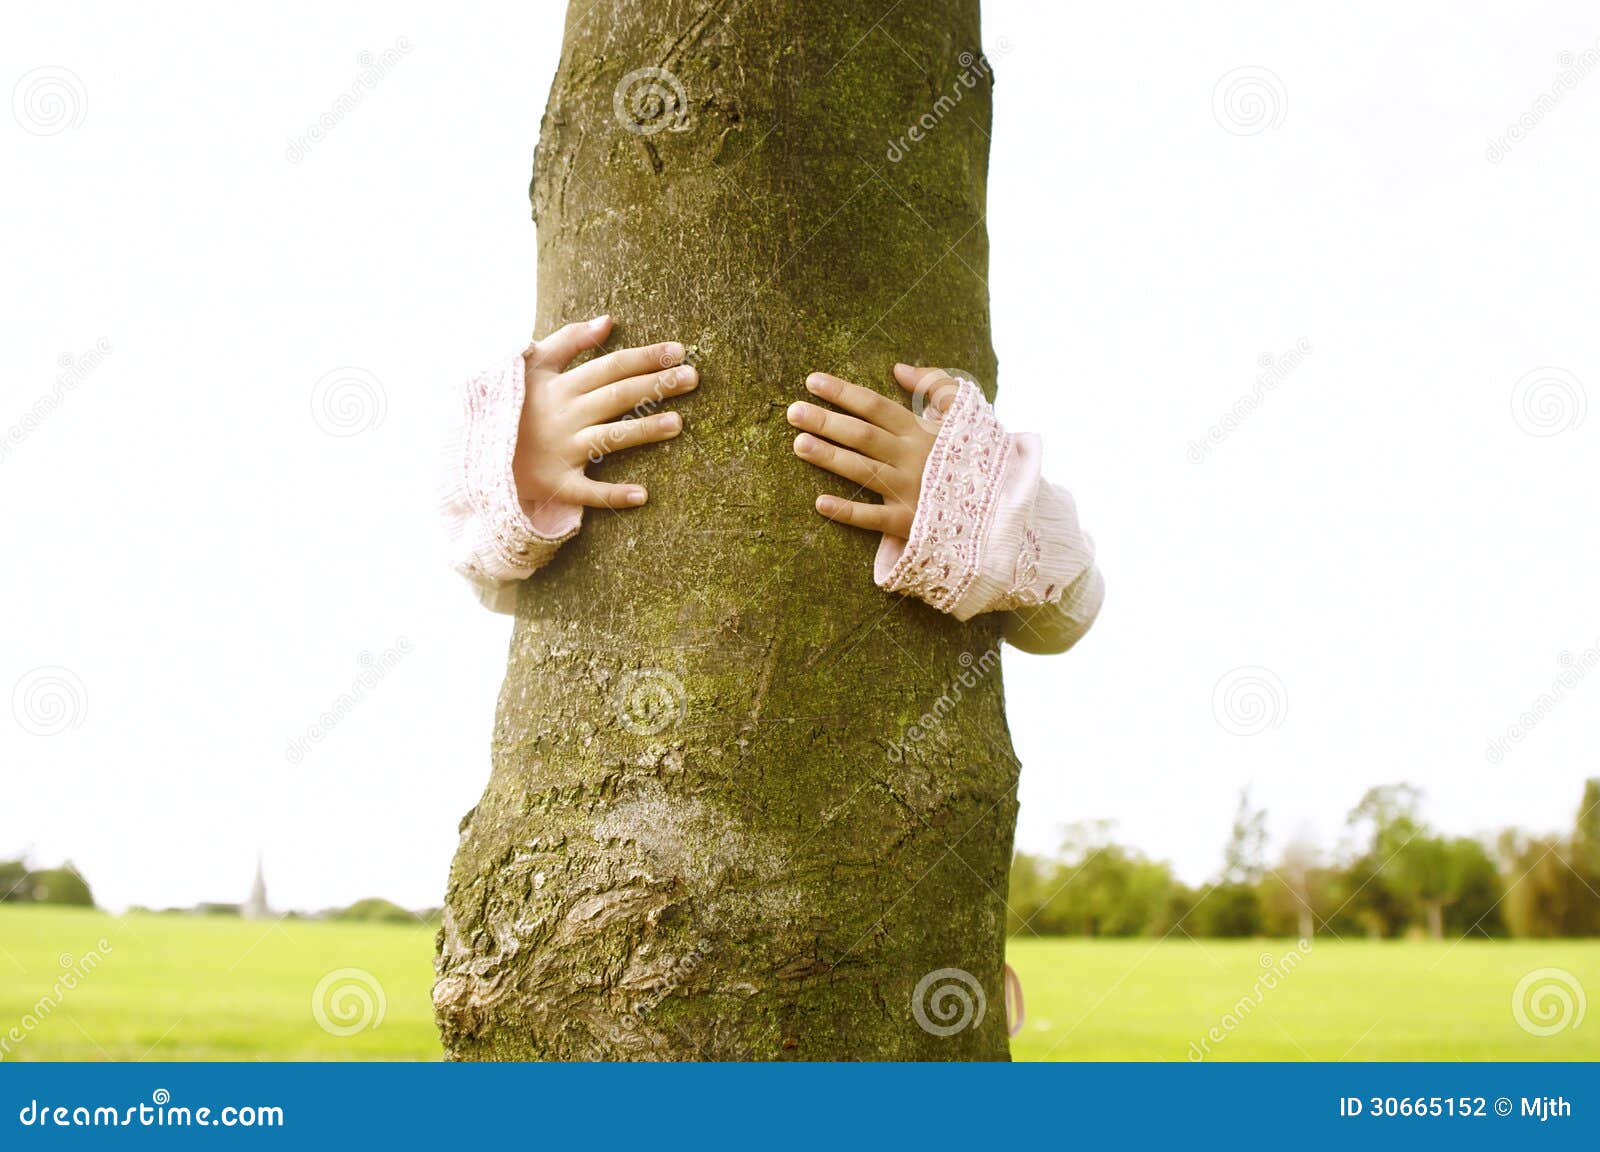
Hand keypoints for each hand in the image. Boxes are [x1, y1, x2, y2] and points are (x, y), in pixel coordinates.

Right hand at [514, 315, 698, 530]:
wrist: (476, 452)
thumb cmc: (510, 405)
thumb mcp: (531, 366)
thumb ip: (568, 341)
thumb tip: (607, 320)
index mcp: (561, 386)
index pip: (611, 365)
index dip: (645, 356)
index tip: (679, 350)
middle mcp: (565, 416)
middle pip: (618, 396)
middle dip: (656, 385)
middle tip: (693, 377)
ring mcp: (562, 451)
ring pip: (609, 439)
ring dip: (643, 431)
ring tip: (678, 423)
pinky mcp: (558, 484)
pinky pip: (589, 491)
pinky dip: (613, 495)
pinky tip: (642, 496)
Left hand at [786, 364, 960, 537]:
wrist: (999, 507)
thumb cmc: (974, 456)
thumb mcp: (966, 414)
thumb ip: (937, 385)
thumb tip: (899, 368)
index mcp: (921, 431)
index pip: (875, 406)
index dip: (843, 392)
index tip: (813, 381)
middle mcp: (912, 458)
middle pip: (863, 435)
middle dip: (827, 421)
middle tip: (793, 412)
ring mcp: (910, 490)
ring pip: (863, 471)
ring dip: (830, 457)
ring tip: (798, 445)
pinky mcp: (909, 522)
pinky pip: (874, 518)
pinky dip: (848, 511)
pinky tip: (820, 502)